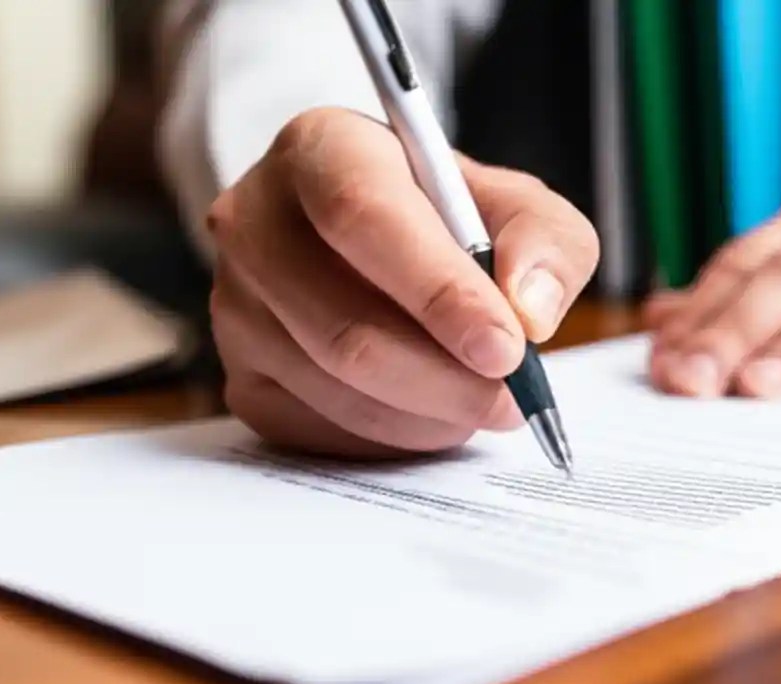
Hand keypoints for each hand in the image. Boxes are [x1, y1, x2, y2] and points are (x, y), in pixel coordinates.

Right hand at [208, 108, 597, 456]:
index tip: (507, 347)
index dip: (439, 291)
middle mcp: (255, 221)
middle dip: (447, 379)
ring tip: (481, 401)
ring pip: (336, 388)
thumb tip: (530, 311)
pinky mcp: (238, 372)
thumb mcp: (516, 205)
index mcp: (320, 149)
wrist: (377, 241)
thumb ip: (545, 243)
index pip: (363, 216)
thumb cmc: (448, 216)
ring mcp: (235, 302)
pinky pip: (318, 430)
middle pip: (346, 326)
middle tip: (513, 399)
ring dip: (428, 414)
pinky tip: (430, 412)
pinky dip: (393, 437)